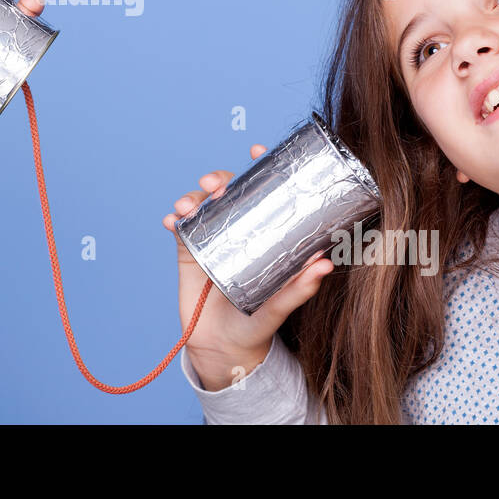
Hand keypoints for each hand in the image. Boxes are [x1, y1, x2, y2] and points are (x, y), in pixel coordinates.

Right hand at [163, 143, 334, 385]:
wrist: (224, 349)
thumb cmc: (258, 323)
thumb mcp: (281, 305)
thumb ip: (299, 288)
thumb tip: (326, 264)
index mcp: (263, 233)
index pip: (263, 192)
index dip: (260, 167)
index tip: (257, 149)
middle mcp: (237, 229)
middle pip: (227, 191)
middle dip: (218, 178)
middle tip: (214, 184)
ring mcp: (212, 238)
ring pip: (200, 204)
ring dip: (192, 197)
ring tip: (187, 206)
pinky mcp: (189, 252)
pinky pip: (180, 228)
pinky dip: (174, 219)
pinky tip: (171, 220)